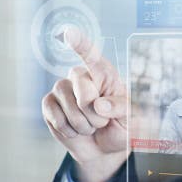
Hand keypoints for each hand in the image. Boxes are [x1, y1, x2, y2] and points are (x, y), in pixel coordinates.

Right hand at [41, 26, 127, 181]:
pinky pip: (57, 119)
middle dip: (96, 115)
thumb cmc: (122, 126)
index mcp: (104, 74)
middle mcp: (81, 77)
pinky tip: (76, 130)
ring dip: (84, 125)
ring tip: (90, 125)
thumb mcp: (133, 118)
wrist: (105, 148)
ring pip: (70, 108)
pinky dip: (70, 131)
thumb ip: (121, 108)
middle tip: (103, 121)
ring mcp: (62, 89)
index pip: (92, 56)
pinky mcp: (49, 104)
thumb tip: (99, 105)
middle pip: (84, 92)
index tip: (69, 33)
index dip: (80, 44)